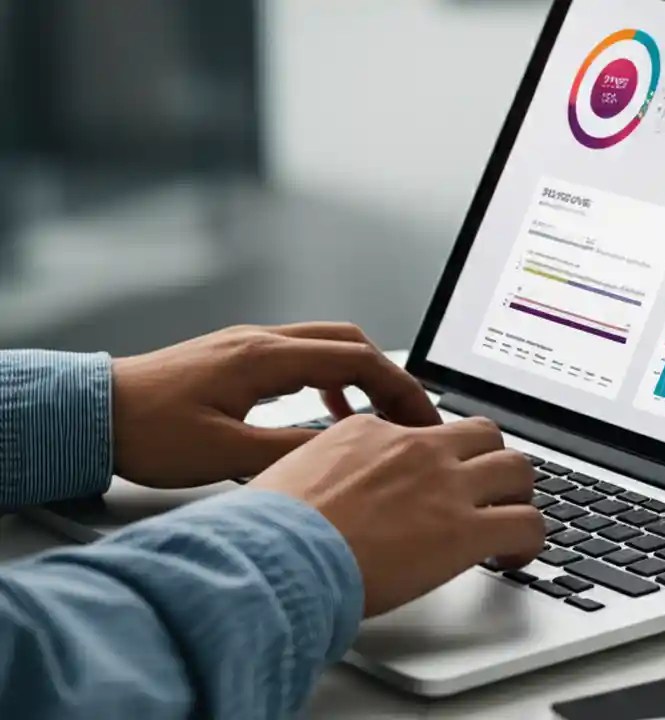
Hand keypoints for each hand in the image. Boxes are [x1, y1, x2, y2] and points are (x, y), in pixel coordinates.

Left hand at [111, 323, 440, 487]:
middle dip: (392, 378)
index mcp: (265, 358)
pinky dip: (332, 378)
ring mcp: (250, 344)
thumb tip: (350, 452)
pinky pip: (304, 356)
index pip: (358, 359)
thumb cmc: (148, 433)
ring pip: (330, 345)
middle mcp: (262, 341)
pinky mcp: (239, 356)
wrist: (92, 414)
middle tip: (414, 418)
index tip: (424, 419)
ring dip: (364, 376)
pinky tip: (331, 410)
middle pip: (352, 342)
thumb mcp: (227, 454)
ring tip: (380, 420)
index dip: (402, 388)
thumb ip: (294, 451)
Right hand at [250, 414, 542, 616]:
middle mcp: (414, 449)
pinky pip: (526, 523)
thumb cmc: (268, 533)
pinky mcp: (466, 529)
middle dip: (491, 461)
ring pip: (516, 469)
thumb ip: (319, 475)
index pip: (423, 431)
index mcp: (368, 432)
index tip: (437, 480)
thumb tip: (319, 494)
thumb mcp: (286, 479)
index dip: (437, 458)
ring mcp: (445, 485)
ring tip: (509, 522)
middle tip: (488, 492)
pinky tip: (515, 557)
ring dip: (518, 495)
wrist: (275, 559)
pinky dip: (531, 540)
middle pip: (483, 434)